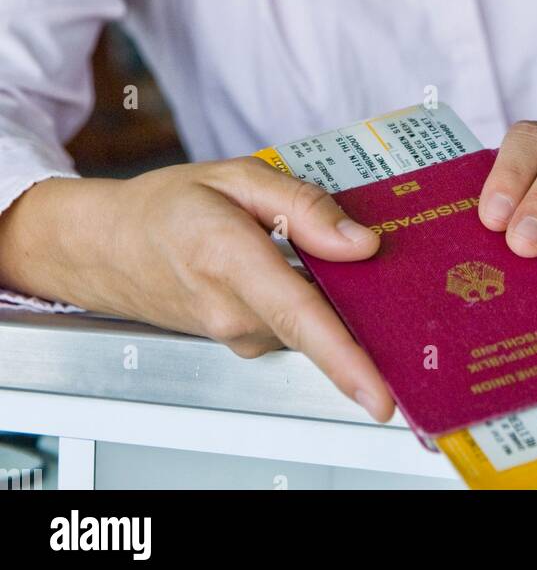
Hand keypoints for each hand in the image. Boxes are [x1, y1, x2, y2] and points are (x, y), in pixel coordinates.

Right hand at [9, 158, 394, 422]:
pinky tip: (309, 270)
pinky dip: (316, 303)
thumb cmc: (168, 206)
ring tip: (330, 247)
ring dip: (337, 298)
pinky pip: (296, 326)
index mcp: (228, 257)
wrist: (110, 246)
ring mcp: (236, 335)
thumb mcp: (237, 177)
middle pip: (320, 322)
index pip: (298, 315)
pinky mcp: (243, 343)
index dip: (344, 358)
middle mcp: (233, 311)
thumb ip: (304, 206)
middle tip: (393, 277)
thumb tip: (362, 242)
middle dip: (364, 310)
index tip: (379, 392)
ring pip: (311, 323)